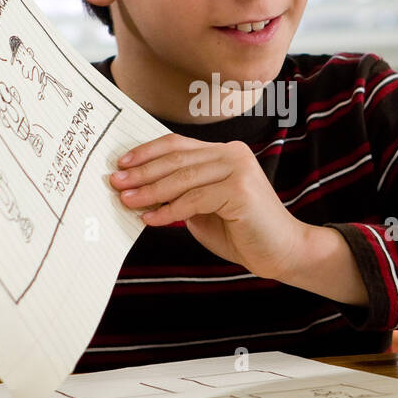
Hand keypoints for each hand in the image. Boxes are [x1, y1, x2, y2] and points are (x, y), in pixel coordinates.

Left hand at [109, 134, 310, 281]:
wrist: (283, 252)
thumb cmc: (242, 233)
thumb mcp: (204, 209)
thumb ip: (180, 195)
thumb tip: (139, 191)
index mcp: (225, 152)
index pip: (178, 145)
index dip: (147, 153)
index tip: (121, 163)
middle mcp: (232, 154)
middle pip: (177, 158)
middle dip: (142, 172)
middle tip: (115, 182)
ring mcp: (238, 169)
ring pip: (182, 177)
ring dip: (150, 191)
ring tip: (126, 200)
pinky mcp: (240, 189)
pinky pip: (194, 199)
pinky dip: (169, 211)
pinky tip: (151, 219)